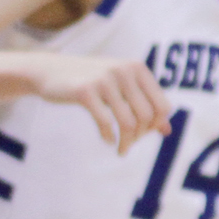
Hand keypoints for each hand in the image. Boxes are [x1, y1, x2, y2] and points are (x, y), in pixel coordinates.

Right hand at [30, 54, 172, 152]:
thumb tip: (167, 131)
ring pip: (129, 123)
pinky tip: (108, 140)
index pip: (162, 106)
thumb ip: (145, 106)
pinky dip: (109, 136)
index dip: (155, 126)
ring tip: (121, 149)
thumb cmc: (91, 82)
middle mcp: (124, 70)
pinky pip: (106, 122)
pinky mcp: (85, 91)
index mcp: (137, 68)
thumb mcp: (122, 88)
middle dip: (140, 137)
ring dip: (127, 143)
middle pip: (147, 117)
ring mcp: (105, 80)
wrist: (50, 71)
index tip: (142, 135)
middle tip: (128, 145)